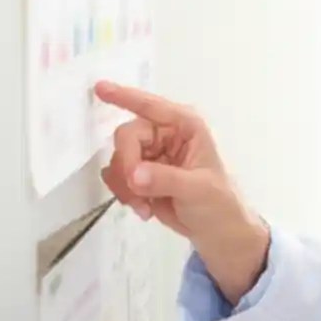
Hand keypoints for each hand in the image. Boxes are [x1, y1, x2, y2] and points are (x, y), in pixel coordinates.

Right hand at [96, 81, 269, 303]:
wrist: (217, 231)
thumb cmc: (219, 203)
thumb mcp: (198, 189)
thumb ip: (165, 179)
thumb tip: (136, 174)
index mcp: (186, 126)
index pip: (152, 107)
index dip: (126, 96)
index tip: (100, 88)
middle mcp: (166, 135)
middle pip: (127, 137)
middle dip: (127, 165)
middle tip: (138, 191)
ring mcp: (151, 154)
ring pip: (118, 159)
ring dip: (125, 185)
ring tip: (146, 205)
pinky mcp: (140, 174)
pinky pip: (116, 176)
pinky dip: (124, 194)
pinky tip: (144, 208)